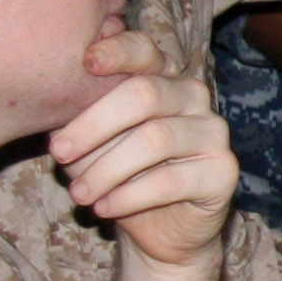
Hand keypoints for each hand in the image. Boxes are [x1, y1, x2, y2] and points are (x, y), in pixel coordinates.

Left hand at [50, 29, 240, 270]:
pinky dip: (128, 197)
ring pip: (155, 139)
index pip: (145, 50)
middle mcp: (193, 96)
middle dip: (94, 124)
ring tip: (78, 194)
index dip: (118, 51)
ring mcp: (213, 132)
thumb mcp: (91, 143)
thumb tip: (58, 109)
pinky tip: (103, 207)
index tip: (86, 63)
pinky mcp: (223, 172)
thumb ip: (81, 119)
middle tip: (59, 152)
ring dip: (106, 170)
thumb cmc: (119, 176)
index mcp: (162, 78)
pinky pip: (170, 180)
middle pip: (145, 94)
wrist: (159, 230)